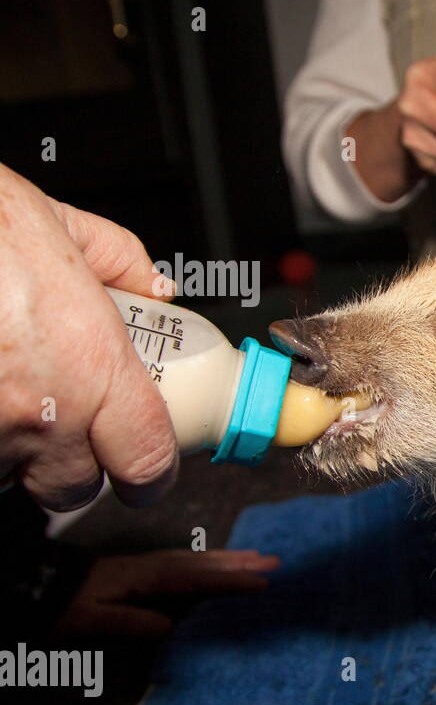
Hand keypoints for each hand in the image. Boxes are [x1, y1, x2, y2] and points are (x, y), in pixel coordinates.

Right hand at [0, 163, 177, 510]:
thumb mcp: (52, 219)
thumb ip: (115, 260)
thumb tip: (151, 287)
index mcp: (91, 366)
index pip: (147, 462)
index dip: (150, 474)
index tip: (146, 472)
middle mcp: (39, 413)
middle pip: (74, 484)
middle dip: (69, 461)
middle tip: (56, 415)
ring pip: (7, 475)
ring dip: (7, 446)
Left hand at [57, 549, 279, 638]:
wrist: (38, 586)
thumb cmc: (63, 608)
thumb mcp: (88, 622)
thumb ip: (128, 622)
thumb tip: (171, 627)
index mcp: (145, 578)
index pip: (196, 578)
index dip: (230, 579)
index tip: (262, 581)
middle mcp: (151, 567)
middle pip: (203, 563)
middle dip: (239, 562)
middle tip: (274, 561)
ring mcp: (147, 566)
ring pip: (196, 560)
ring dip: (227, 559)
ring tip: (257, 558)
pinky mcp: (142, 570)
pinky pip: (185, 562)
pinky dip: (207, 560)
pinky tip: (214, 564)